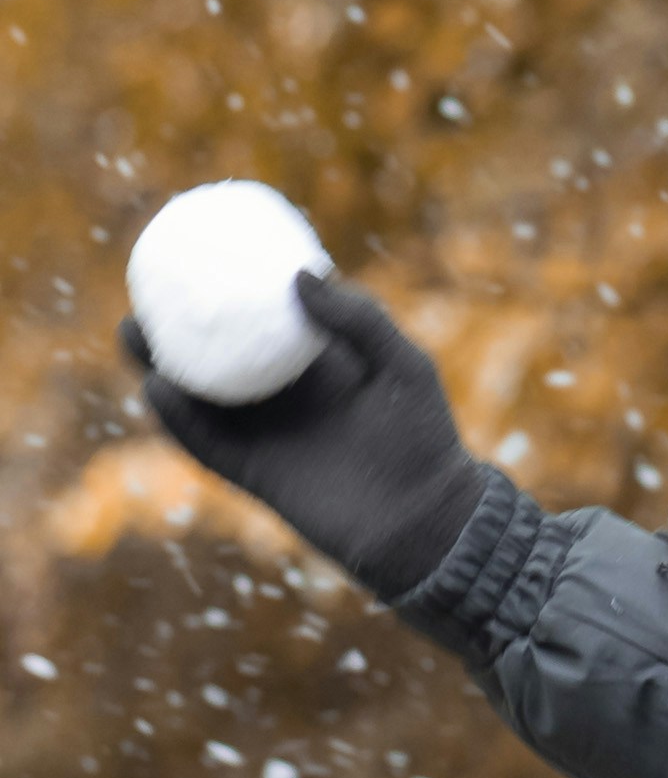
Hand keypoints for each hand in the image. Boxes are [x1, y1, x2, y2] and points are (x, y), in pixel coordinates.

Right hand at [119, 270, 484, 601]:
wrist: (422, 520)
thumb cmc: (425, 438)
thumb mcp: (402, 366)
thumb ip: (359, 319)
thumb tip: (301, 275)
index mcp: (319, 365)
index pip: (266, 322)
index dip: (236, 294)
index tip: (204, 257)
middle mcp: (284, 397)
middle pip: (219, 355)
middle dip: (180, 326)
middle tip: (150, 292)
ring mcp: (266, 435)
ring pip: (201, 396)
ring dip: (162, 367)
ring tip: (133, 331)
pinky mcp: (253, 473)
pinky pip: (205, 442)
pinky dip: (179, 419)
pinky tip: (157, 389)